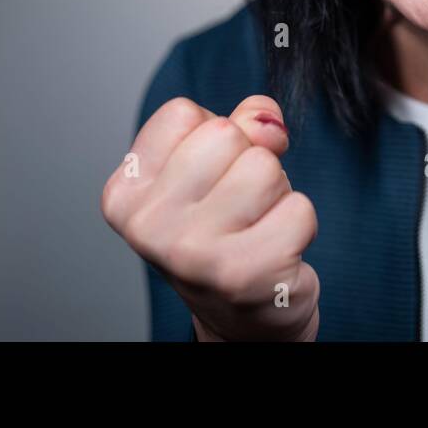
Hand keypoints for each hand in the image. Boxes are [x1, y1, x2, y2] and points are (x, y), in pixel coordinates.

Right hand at [101, 95, 319, 340]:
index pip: (180, 112)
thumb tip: (267, 122)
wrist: (242, 315)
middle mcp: (148, 226)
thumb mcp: (219, 166)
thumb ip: (242, 123)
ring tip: (257, 226)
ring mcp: (192, 254)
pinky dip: (300, 224)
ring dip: (278, 192)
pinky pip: (299, 208)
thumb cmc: (225, 232)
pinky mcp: (244, 275)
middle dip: (249, 159)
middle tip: (239, 206)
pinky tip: (277, 251)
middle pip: (225, 134)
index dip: (212, 136)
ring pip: (265, 167)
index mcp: (126, 193)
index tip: (208, 179)